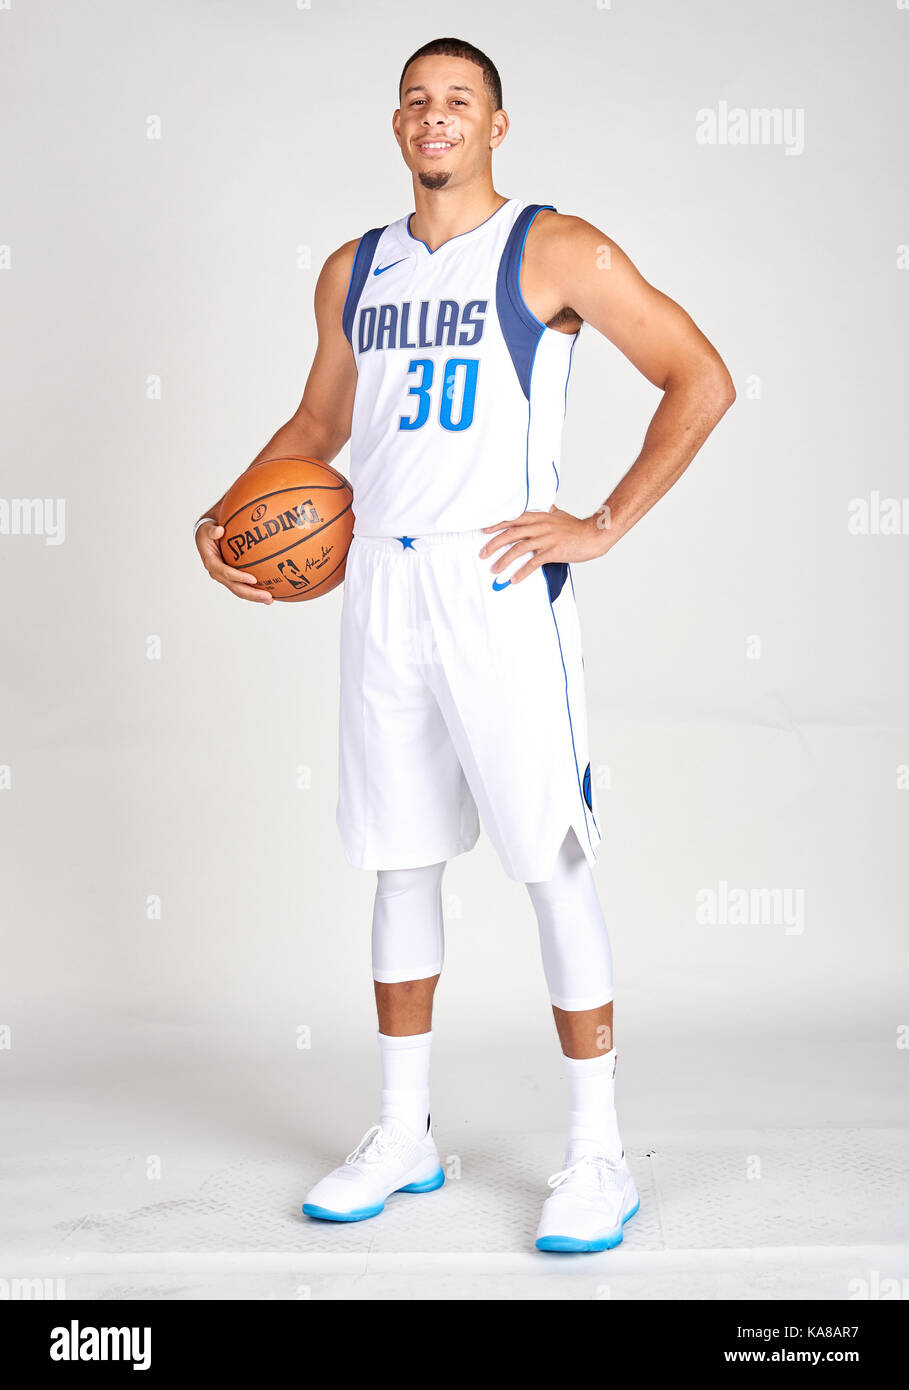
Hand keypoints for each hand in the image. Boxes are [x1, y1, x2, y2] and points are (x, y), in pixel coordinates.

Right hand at [195, 521, 273, 603]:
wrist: (207, 535)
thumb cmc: (209, 530)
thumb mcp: (206, 527)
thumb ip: (211, 530)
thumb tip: (219, 530)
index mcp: (211, 563)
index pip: (225, 572)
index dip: (238, 577)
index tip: (253, 579)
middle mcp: (218, 573)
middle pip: (235, 587)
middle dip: (252, 594)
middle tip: (268, 597)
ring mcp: (225, 577)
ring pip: (241, 590)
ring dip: (255, 596)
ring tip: (270, 599)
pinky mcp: (232, 577)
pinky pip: (245, 585)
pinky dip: (256, 589)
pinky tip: (270, 591)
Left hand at [478, 505, 606, 582]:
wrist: (594, 534)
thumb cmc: (576, 527)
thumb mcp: (558, 515)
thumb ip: (547, 512)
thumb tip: (542, 508)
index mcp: (540, 516)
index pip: (513, 519)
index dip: (497, 524)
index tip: (484, 531)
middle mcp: (540, 526)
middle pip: (511, 534)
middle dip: (494, 544)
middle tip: (482, 554)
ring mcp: (546, 539)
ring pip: (519, 548)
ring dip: (504, 560)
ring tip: (494, 570)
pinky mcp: (553, 551)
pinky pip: (533, 562)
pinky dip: (522, 572)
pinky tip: (514, 579)